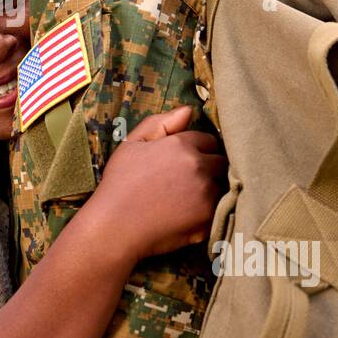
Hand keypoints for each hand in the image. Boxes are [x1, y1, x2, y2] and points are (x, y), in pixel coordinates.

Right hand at [86, 106, 225, 261]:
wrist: (114, 227)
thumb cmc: (119, 184)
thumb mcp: (132, 144)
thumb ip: (160, 123)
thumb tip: (189, 110)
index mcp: (182, 145)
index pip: (208, 140)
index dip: (198, 149)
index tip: (186, 161)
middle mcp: (199, 166)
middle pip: (221, 162)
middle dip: (210, 167)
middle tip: (191, 181)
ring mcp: (206, 193)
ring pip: (223, 185)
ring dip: (213, 188)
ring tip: (192, 198)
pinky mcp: (208, 218)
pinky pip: (220, 209)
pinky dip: (211, 210)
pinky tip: (192, 214)